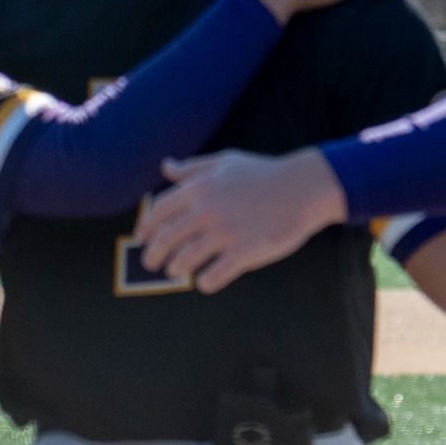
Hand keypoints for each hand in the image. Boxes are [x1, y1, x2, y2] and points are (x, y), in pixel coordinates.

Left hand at [134, 148, 348, 293]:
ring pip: (184, 260)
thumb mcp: (226, 162)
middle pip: (165, 239)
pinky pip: (213, 276)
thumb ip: (193, 168)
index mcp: (200, 188)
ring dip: (175, 269)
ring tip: (176, 271)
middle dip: (152, 255)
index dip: (145, 228)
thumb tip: (166, 167)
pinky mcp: (245, 252)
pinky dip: (204, 282)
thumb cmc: (264, 174)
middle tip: (151, 263)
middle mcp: (207, 210)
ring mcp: (225, 232)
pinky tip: (205, 280)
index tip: (141, 238)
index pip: (158, 211)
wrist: (304, 188)